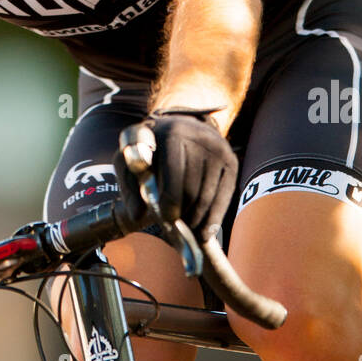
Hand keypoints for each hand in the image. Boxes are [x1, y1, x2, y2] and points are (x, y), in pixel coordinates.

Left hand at [113, 109, 237, 241]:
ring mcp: (218, 149)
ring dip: (196, 218)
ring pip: (207, 197)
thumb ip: (129, 186)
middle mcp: (200, 137)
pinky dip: (213, 219)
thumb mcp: (131, 160)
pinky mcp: (231, 161)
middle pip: (192, 190)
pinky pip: (224, 197)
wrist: (181, 128)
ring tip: (185, 225)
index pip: (174, 173)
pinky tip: (203, 232)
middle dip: (182, 213)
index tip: (166, 218)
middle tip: (173, 224)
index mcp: (172, 133)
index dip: (170, 200)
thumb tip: (137, 215)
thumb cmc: (151, 149)